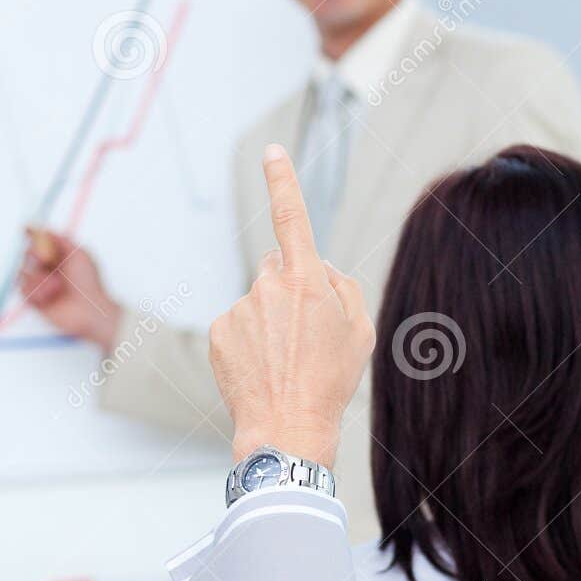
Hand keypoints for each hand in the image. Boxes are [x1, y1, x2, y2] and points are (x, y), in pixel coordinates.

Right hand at [18, 227, 122, 350]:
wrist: (90, 310)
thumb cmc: (90, 284)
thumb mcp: (80, 254)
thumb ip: (62, 239)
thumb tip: (44, 229)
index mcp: (58, 257)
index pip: (39, 242)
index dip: (32, 235)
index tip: (27, 229)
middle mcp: (47, 269)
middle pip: (26, 253)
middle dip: (34, 254)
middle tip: (46, 259)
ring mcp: (40, 284)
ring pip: (22, 272)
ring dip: (38, 277)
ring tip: (56, 286)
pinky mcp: (34, 300)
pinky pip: (23, 290)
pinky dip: (37, 292)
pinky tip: (51, 297)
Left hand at [209, 144, 374, 467]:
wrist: (287, 427)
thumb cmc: (330, 381)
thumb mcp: (360, 330)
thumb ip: (341, 286)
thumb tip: (316, 268)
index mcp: (305, 280)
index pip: (291, 217)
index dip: (282, 180)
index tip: (272, 152)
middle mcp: (267, 286)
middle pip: (278, 268)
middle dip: (290, 288)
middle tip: (306, 336)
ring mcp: (240, 309)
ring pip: (259, 301)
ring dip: (270, 321)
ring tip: (286, 362)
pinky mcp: (220, 332)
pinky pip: (239, 324)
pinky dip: (250, 341)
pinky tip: (263, 368)